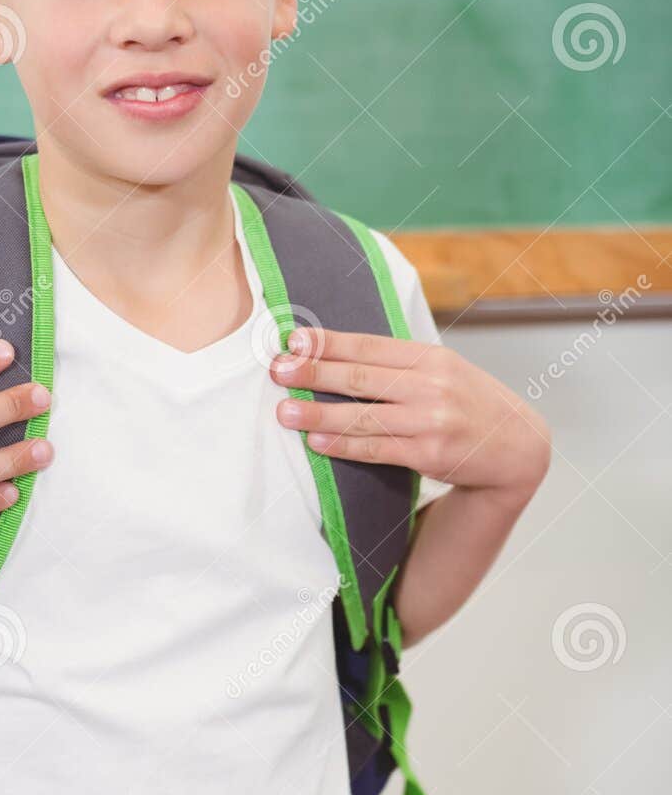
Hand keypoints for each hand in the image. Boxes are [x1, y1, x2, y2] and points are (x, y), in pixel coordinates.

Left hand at [270, 328, 550, 502]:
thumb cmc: (467, 403)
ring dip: (319, 413)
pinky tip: (316, 440)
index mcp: (431, 357)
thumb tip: (335, 353)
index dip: (329, 342)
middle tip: (277, 371)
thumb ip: (398, 363)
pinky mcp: (429, 454)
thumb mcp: (443, 370)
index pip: (370, 345)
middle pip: (361, 377)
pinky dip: (343, 445)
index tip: (294, 340)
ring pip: (364, 416)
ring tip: (285, 412)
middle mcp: (432, 385)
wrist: (515, 446)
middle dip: (314, 373)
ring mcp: (432, 420)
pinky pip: (376, 448)